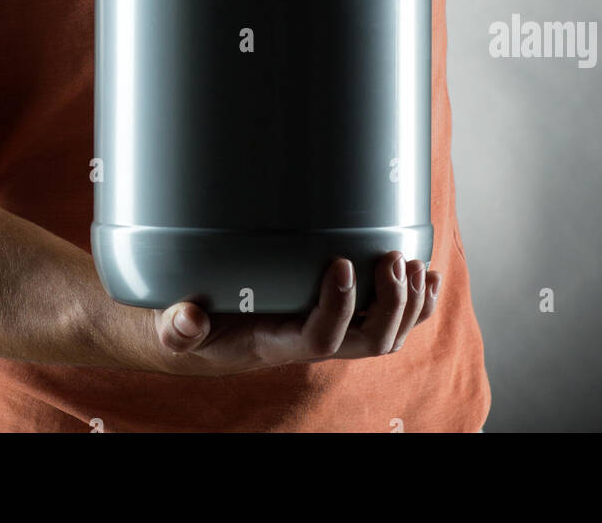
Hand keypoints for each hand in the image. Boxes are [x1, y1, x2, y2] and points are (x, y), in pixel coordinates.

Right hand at [148, 251, 441, 375]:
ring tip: (409, 259)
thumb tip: (185, 319)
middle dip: (389, 303)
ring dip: (408, 301)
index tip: (341, 262)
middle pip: (369, 341)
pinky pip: (393, 319)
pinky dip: (417, 301)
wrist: (209, 334)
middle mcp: (315, 341)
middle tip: (390, 257)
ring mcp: (335, 330)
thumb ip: (177, 327)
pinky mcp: (345, 315)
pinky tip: (428, 274)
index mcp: (279, 344)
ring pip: (388, 333)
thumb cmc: (195, 325)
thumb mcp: (174, 328)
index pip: (320, 339)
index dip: (337, 307)